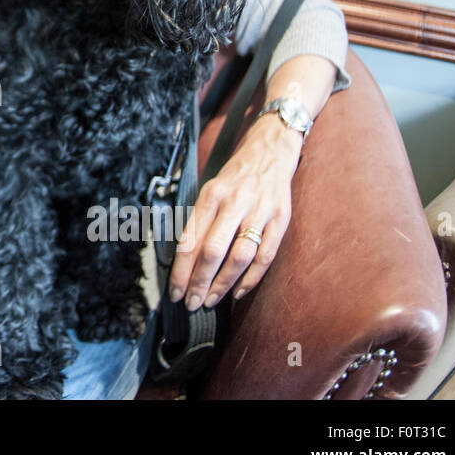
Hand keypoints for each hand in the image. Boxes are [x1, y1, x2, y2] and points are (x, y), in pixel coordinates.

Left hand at [168, 113, 301, 309]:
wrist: (270, 151)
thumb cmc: (234, 177)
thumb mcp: (210, 190)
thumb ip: (199, 220)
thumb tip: (182, 259)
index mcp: (210, 195)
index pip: (190, 239)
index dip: (181, 270)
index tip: (173, 291)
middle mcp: (234, 203)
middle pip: (212, 251)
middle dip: (198, 282)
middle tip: (190, 304)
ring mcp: (260, 211)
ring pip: (239, 256)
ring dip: (222, 284)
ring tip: (210, 301)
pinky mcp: (281, 219)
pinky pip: (265, 256)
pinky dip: (251, 278)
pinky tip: (237, 292)